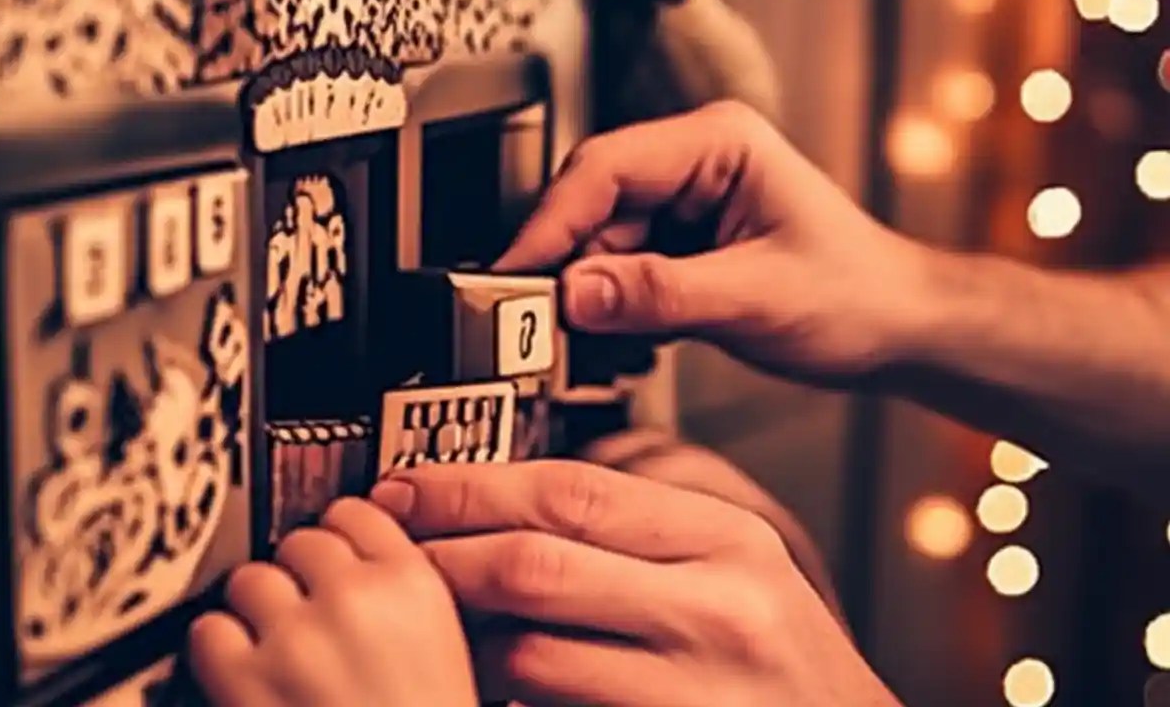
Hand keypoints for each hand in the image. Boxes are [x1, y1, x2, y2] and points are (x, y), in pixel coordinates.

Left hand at [187, 499, 477, 706]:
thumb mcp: (442, 648)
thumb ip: (402, 593)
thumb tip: (354, 561)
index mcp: (413, 585)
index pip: (357, 511)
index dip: (340, 535)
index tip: (333, 549)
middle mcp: (355, 598)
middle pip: (301, 540)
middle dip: (299, 577)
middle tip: (307, 615)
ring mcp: (296, 635)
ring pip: (251, 579)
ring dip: (256, 610)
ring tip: (275, 646)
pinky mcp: (245, 679)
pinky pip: (210, 630)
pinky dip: (218, 651)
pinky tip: (242, 673)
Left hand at [369, 462, 900, 706]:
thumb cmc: (785, 666)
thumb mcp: (740, 572)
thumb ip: (648, 531)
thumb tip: (520, 502)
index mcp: (726, 540)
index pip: (572, 491)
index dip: (471, 486)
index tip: (408, 487)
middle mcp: (716, 607)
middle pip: (535, 563)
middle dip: (441, 557)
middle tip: (386, 551)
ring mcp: (696, 690)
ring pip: (529, 654)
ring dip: (461, 640)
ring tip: (426, 624)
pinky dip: (505, 701)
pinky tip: (484, 687)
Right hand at [495, 100, 941, 385]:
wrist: (896, 329)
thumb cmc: (858, 295)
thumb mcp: (756, 297)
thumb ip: (661, 294)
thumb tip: (574, 294)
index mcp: (717, 144)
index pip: (605, 168)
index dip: (550, 223)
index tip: (513, 275)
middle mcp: (692, 165)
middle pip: (590, 205)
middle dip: (563, 266)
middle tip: (532, 325)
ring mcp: (682, 207)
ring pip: (596, 245)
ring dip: (585, 297)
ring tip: (580, 347)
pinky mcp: (677, 247)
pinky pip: (617, 273)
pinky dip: (608, 312)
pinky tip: (616, 344)